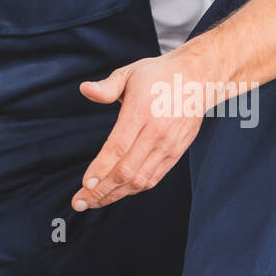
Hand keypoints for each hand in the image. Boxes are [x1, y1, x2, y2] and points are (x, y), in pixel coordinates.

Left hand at [71, 53, 208, 210]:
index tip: (84, 184)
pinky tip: (116, 192)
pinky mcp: (176, 153)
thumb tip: (85, 89)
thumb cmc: (157, 75)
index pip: (119, 147)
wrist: (196, 79)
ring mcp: (168, 145)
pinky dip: (133, 189)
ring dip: (114, 195)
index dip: (101, 169)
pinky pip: (153, 178)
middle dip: (100, 190)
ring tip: (92, 202)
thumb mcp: (129, 73)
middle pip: (127, 170)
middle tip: (79, 202)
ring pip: (140, 180)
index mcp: (142, 111)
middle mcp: (157, 132)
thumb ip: (106, 86)